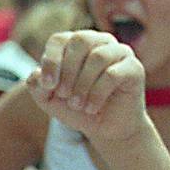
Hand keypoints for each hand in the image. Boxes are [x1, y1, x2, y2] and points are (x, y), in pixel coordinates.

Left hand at [26, 30, 146, 144]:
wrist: (108, 129)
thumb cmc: (79, 109)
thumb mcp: (51, 100)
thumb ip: (37, 86)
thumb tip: (35, 73)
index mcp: (78, 44)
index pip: (60, 39)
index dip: (51, 60)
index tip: (47, 85)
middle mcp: (101, 42)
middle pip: (80, 41)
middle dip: (68, 70)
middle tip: (63, 94)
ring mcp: (120, 52)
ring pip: (98, 57)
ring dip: (82, 84)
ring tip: (77, 104)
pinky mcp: (134, 68)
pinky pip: (113, 74)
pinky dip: (97, 93)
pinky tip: (91, 108)